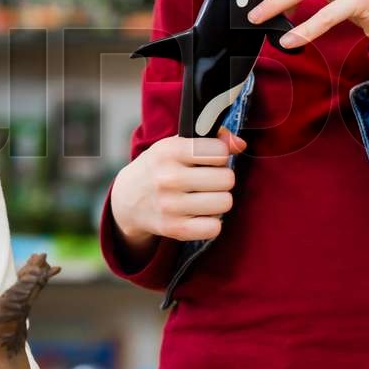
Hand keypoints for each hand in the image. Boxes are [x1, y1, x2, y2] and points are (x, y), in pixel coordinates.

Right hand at [111, 128, 246, 248]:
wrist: (127, 198)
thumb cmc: (160, 167)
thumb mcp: (177, 144)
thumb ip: (212, 138)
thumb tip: (241, 144)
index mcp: (169, 151)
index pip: (219, 151)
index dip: (220, 154)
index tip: (209, 158)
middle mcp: (168, 178)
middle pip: (227, 179)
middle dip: (222, 178)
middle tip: (209, 180)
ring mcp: (170, 206)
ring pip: (224, 203)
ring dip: (219, 200)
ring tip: (205, 196)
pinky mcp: (174, 229)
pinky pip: (214, 228)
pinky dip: (212, 222)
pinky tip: (200, 214)